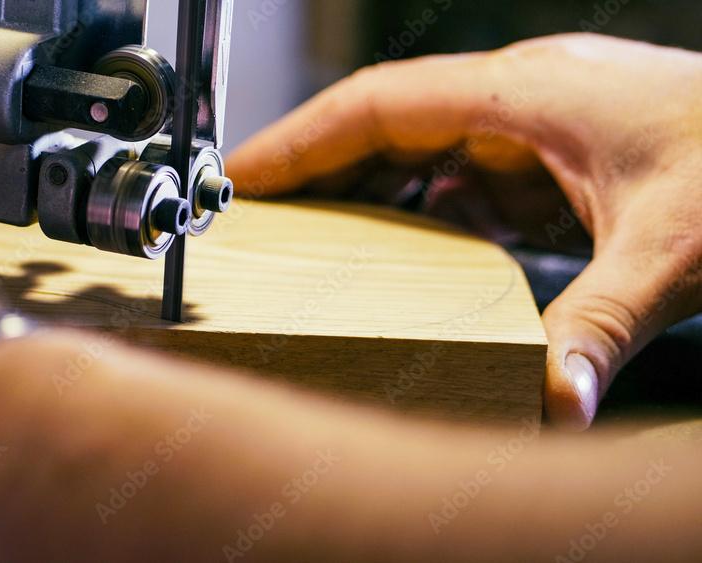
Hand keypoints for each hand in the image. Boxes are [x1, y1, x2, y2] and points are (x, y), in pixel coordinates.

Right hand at [226, 33, 701, 429]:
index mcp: (528, 94)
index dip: (299, 138)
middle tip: (262, 217)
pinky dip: (433, 208)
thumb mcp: (676, 248)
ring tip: (321, 236)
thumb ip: (601, 324)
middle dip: (320, 168)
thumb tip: (554, 401)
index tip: (242, 172)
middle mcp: (529, 100)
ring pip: (430, 150)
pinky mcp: (568, 158)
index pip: (379, 104)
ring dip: (374, 189)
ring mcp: (548, 126)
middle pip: (390, 125)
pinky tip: (419, 247)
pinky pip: (474, 177)